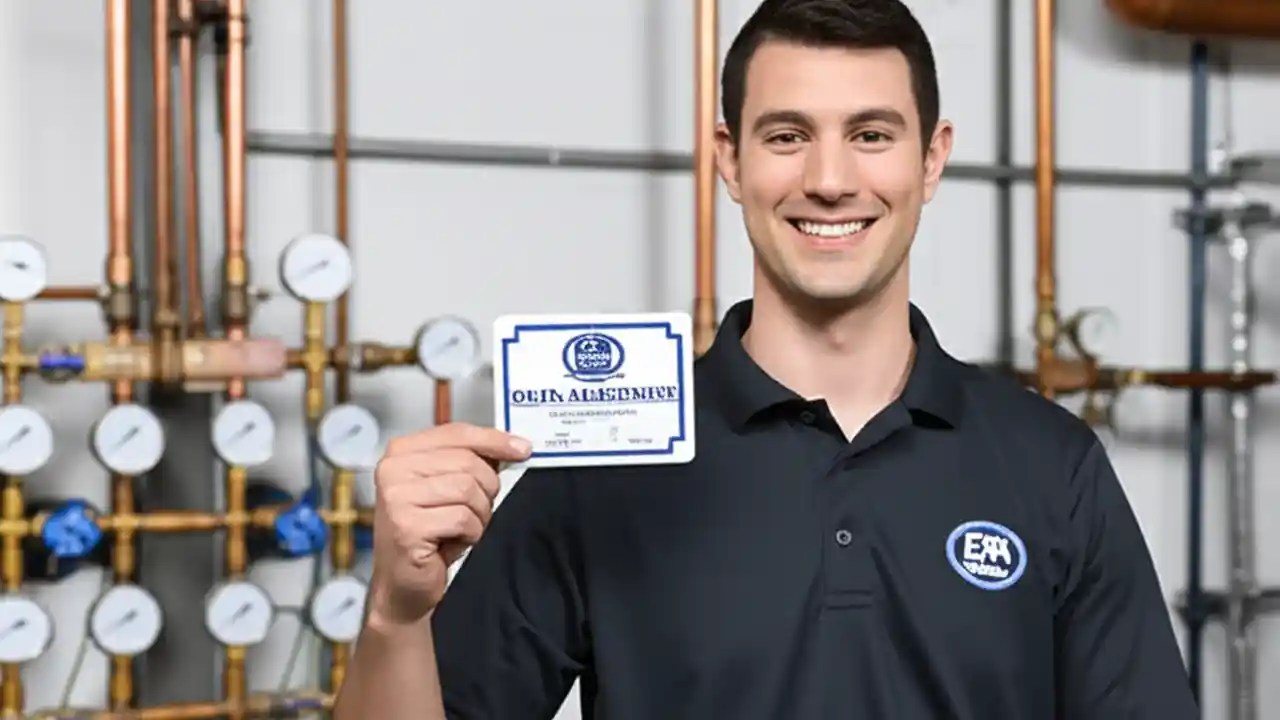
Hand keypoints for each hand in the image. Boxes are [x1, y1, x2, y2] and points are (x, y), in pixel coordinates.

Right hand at [367, 422, 531, 627]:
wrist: (402, 587)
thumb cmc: (427, 537)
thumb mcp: (446, 489)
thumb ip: (469, 463)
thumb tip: (514, 447)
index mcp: (401, 452)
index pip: (457, 432)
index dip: (494, 440)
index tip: (522, 449)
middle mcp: (392, 469)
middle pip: (468, 462)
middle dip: (486, 490)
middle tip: (476, 511)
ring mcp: (396, 497)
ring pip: (468, 489)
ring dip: (478, 515)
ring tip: (461, 529)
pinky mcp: (405, 526)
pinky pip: (463, 519)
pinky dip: (470, 534)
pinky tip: (453, 542)